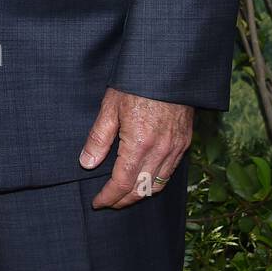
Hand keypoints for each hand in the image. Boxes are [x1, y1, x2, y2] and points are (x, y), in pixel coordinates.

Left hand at [79, 87, 192, 208]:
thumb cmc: (135, 83)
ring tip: (124, 194)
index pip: (122, 183)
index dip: (109, 197)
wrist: (167, 68)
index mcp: (139, 143)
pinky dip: (155, 182)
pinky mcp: (184, 142)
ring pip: (157, 185)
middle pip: (141, 190)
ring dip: (139, 194)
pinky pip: (170, 172)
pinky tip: (144, 178)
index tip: (97, 202)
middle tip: (108, 202)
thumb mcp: (110, 107)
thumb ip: (98, 138)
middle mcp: (160, 150)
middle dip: (123, 200)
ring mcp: (175, 148)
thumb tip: (87, 163)